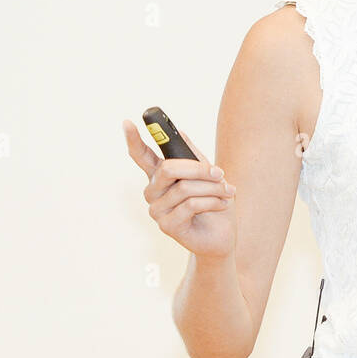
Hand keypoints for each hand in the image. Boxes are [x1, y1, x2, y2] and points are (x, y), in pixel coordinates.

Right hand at [122, 119, 237, 258]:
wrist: (222, 235)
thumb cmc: (213, 203)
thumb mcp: (207, 175)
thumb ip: (192, 155)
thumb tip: (180, 132)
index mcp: (160, 176)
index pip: (141, 156)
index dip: (133, 139)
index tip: (128, 122)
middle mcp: (153, 192)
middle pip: (169, 169)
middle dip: (200, 169)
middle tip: (220, 172)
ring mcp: (157, 210)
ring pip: (185, 188)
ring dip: (213, 188)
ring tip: (228, 192)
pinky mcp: (167, 226)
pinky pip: (191, 205)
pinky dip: (213, 202)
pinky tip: (223, 204)